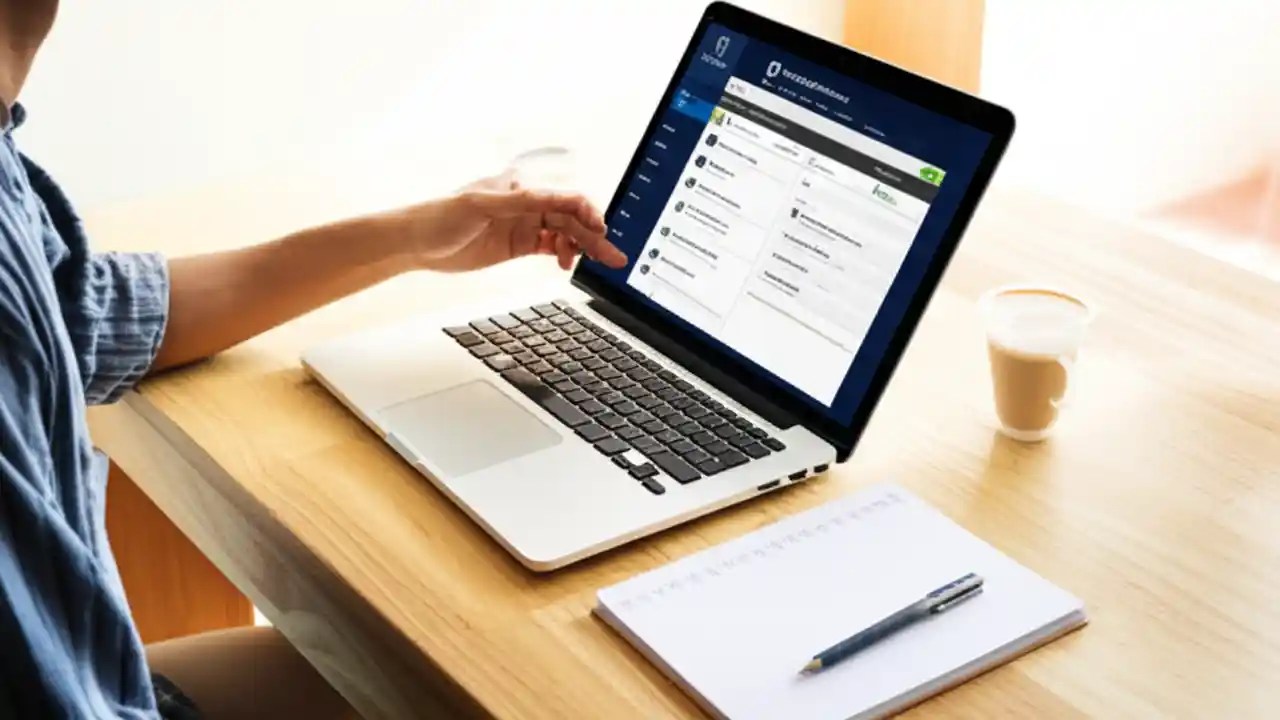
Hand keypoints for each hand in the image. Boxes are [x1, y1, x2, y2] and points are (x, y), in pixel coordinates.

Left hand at [394, 170, 626, 272]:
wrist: (415, 242)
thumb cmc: (439, 216)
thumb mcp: (478, 205)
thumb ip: (516, 201)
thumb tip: (548, 196)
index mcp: (519, 188)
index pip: (562, 197)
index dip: (585, 212)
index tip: (600, 230)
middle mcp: (525, 205)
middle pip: (569, 218)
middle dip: (593, 236)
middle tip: (613, 256)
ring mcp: (523, 225)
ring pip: (564, 234)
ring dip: (582, 247)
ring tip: (596, 265)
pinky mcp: (518, 244)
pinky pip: (550, 246)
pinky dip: (563, 254)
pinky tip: (566, 264)